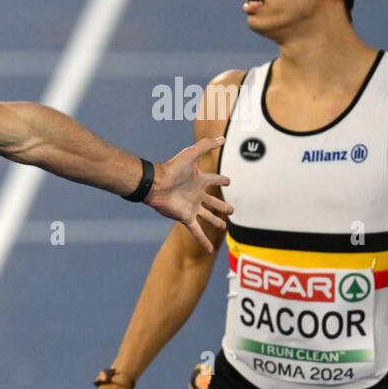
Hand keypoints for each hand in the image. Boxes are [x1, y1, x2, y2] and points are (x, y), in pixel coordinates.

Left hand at [144, 137, 232, 252]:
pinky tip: (209, 250)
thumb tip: (221, 138)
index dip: (222, 179)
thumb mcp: (191, 154)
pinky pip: (196, 231)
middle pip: (213, 201)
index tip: (228, 180)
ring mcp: (191, 207)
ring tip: (224, 226)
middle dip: (222, 204)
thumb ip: (206, 145)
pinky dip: (203, 241)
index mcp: (199, 180)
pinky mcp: (185, 217)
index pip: (214, 179)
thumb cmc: (172, 168)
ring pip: (208, 216)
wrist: (156, 184)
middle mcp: (196, 194)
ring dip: (216, 222)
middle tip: (232, 210)